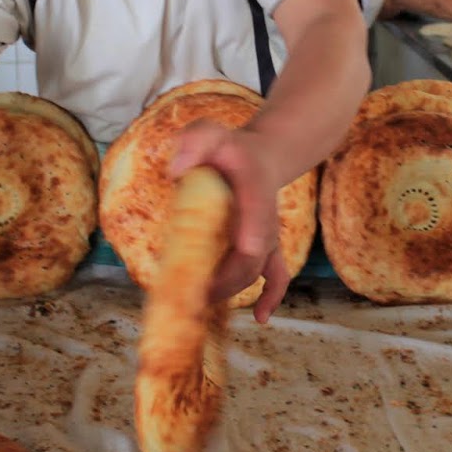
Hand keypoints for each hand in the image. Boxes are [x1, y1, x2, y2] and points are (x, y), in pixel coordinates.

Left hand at [168, 120, 291, 322]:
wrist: (260, 155)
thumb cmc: (228, 147)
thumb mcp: (209, 132)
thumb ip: (194, 142)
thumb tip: (175, 171)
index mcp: (254, 193)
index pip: (254, 228)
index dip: (243, 252)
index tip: (221, 270)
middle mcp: (266, 220)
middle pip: (253, 260)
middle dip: (226, 283)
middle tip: (192, 297)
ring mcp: (267, 236)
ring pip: (261, 272)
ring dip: (234, 292)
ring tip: (203, 306)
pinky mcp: (265, 247)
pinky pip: (277, 276)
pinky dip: (272, 298)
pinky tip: (262, 319)